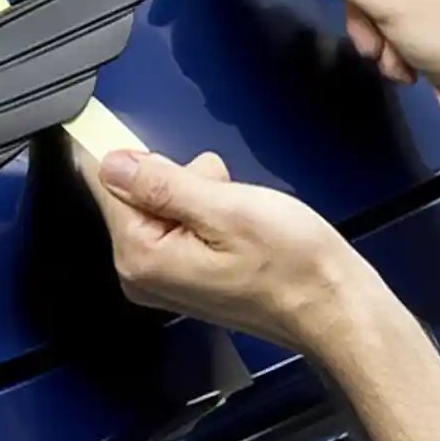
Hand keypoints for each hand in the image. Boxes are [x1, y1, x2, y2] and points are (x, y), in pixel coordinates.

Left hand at [83, 148, 394, 353]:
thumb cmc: (293, 269)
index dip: (124, 151)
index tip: (131, 133)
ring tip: (236, 209)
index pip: (105, 185)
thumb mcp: (224, 208)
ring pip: (158, 204)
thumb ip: (160, 183)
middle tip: (217, 188)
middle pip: (131, 194)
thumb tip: (112, 163)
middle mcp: (142, 273)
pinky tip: (236, 220)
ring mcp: (162, 277)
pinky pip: (176, 224)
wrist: (334, 308)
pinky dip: (203, 211)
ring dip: (194, 191)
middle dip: (174, 177)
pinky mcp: (183, 276)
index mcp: (142, 257)